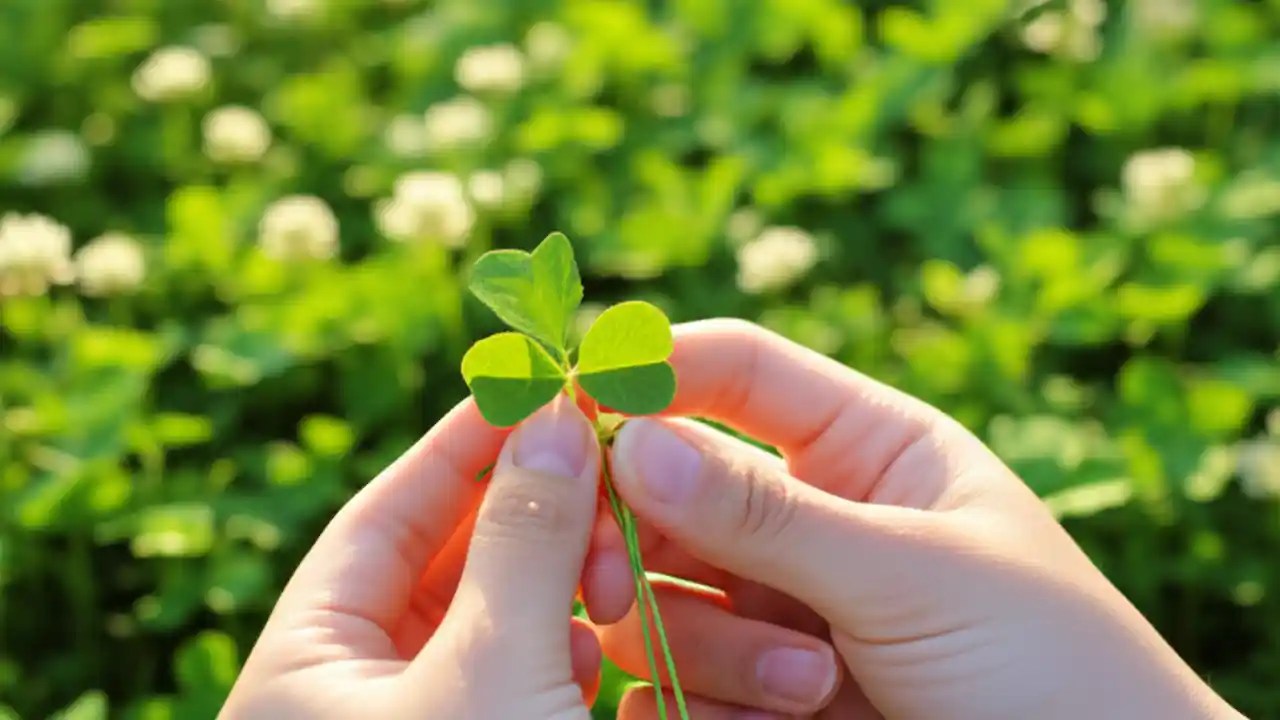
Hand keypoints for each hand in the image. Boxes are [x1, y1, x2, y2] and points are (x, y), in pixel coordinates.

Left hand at [223, 398, 605, 718]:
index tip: (534, 387)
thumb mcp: (495, 665)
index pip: (377, 520)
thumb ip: (523, 539)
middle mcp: (342, 696)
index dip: (460, 445)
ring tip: (611, 584)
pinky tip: (592, 653)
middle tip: (602, 479)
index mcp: (297, 674)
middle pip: (439, 561)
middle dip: (530, 521)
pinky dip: (557, 649)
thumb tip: (555, 418)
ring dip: (556, 588)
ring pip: (487, 616)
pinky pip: (512, 670)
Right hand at [584, 320, 1243, 719]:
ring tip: (808, 690)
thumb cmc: (1046, 666)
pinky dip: (705, 704)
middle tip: (615, 580)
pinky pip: (676, 677)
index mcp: (866, 449)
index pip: (736, 372)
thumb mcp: (913, 573)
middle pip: (669, 485)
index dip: (651, 370)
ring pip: (661, 590)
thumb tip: (632, 439)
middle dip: (642, 532)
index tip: (570, 399)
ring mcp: (782, 606)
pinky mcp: (764, 689)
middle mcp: (811, 518)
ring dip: (709, 645)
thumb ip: (768, 512)